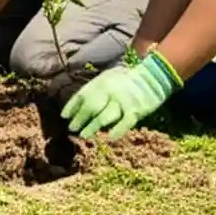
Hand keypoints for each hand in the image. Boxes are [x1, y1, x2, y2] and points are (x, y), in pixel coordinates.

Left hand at [62, 52, 181, 139]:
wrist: (152, 76)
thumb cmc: (126, 79)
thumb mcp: (108, 78)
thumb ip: (95, 89)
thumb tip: (79, 106)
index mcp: (101, 81)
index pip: (82, 95)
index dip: (72, 106)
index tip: (64, 116)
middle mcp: (110, 90)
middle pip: (90, 107)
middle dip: (79, 119)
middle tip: (72, 128)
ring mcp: (122, 100)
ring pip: (104, 116)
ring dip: (92, 127)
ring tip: (84, 135)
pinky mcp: (135, 110)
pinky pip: (124, 123)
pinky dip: (117, 131)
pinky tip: (109, 138)